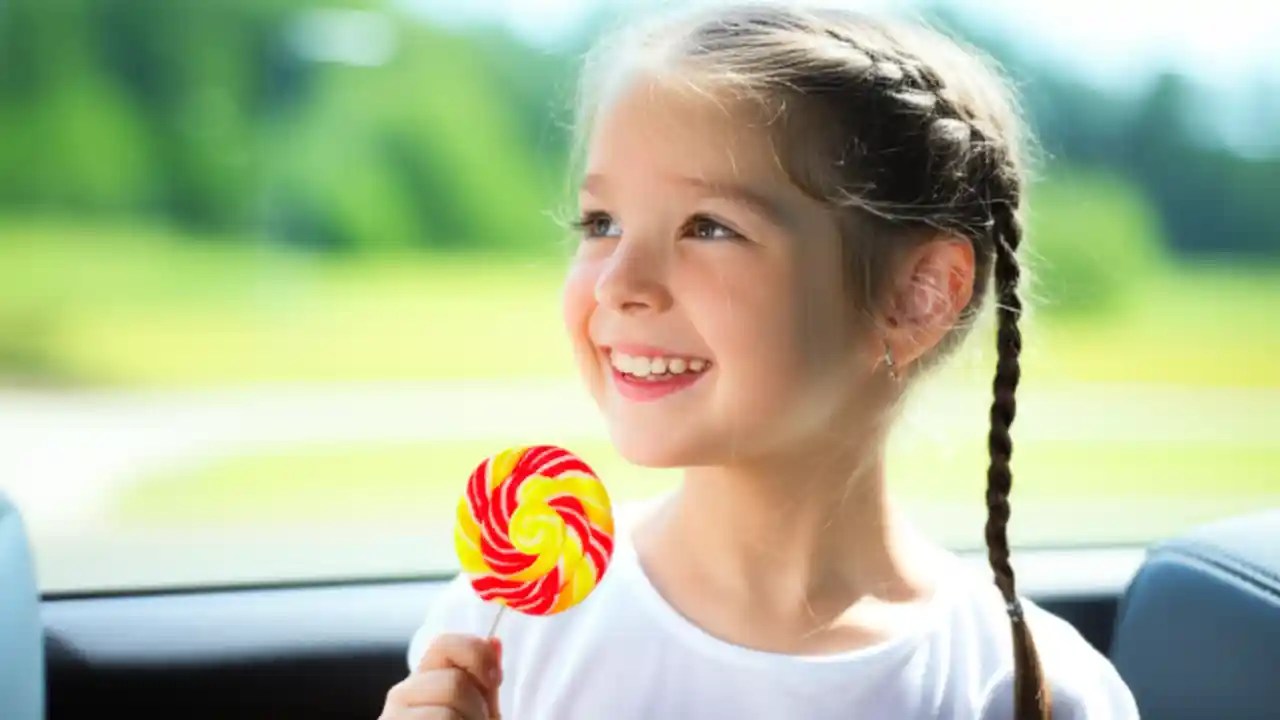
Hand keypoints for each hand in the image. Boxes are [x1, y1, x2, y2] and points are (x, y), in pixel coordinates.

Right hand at [379, 634, 502, 719]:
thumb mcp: (478, 717)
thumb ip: (485, 685)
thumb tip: (495, 641)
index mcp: (423, 681)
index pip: (444, 643)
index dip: (476, 655)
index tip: (495, 680)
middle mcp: (400, 697)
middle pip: (453, 683)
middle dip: (478, 710)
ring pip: (446, 713)